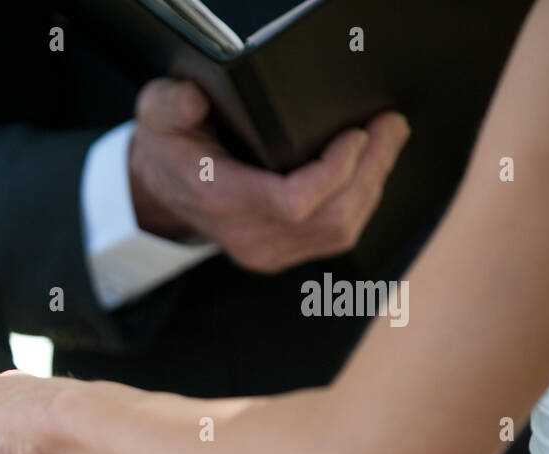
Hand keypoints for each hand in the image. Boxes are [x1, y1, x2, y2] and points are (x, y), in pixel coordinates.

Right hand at [128, 78, 411, 272]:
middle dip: (372, 170)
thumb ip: (171, 104)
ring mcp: (265, 252)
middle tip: (390, 127)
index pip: (295, 203)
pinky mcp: (280, 256)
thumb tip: (195, 102)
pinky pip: (336, 238)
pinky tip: (367, 174)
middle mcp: (245, 235)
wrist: (160, 192)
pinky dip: (361, 203)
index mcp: (220, 200)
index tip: (355, 134)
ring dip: (372, 186)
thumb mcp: (158, 115)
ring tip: (386, 145)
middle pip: (332, 218)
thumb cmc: (169, 150)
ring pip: (341, 232)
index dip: (336, 172)